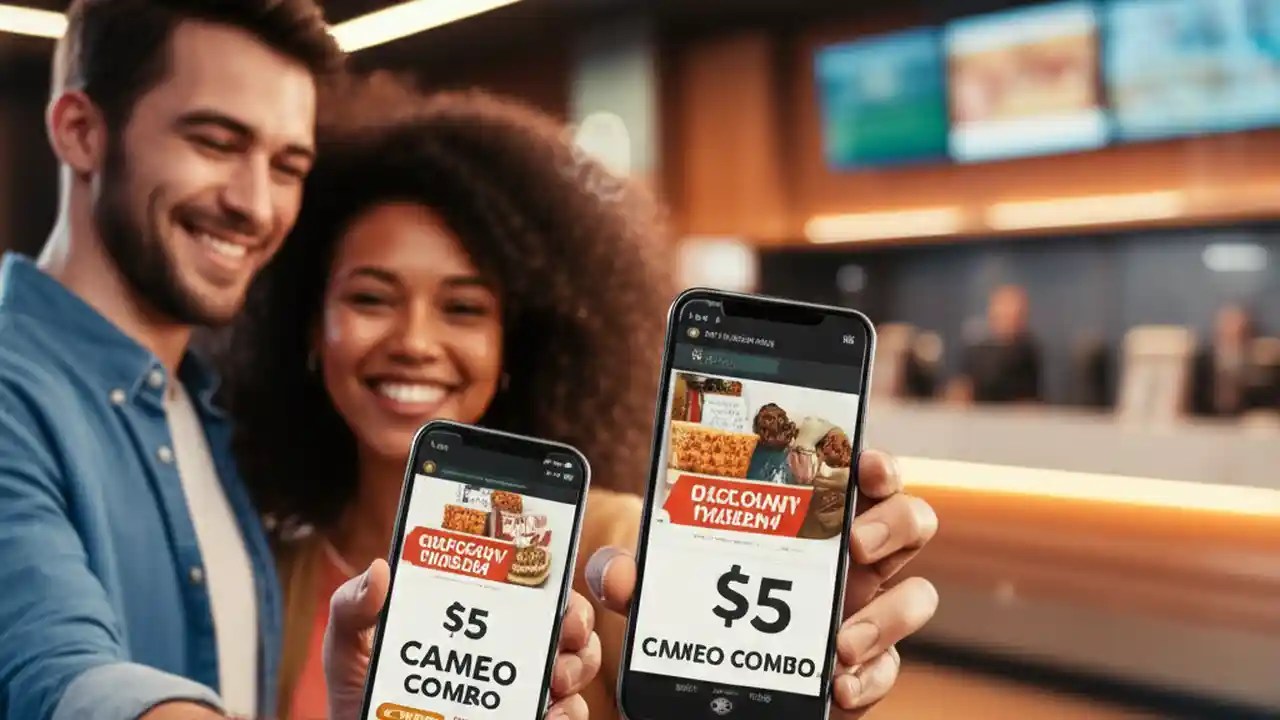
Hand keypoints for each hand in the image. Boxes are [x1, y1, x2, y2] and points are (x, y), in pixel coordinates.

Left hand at [323, 560, 602, 719]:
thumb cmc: (361, 698)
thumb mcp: (350, 648)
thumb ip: (353, 608)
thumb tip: (379, 568)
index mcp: (471, 617)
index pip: (521, 582)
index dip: (547, 571)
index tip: (551, 575)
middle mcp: (504, 649)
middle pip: (563, 619)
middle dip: (576, 617)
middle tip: (565, 628)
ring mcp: (518, 689)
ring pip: (577, 663)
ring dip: (579, 663)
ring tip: (555, 677)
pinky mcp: (529, 719)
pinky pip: (569, 714)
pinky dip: (568, 712)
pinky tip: (548, 713)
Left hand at [586, 448, 938, 717]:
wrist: (710, 690)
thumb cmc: (698, 612)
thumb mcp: (660, 590)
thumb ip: (636, 578)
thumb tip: (615, 575)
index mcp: (811, 516)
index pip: (860, 472)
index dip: (875, 460)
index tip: (865, 464)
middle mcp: (850, 557)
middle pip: (912, 519)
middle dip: (894, 523)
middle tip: (854, 544)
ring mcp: (864, 610)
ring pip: (917, 597)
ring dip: (887, 616)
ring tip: (838, 642)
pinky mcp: (864, 667)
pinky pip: (891, 668)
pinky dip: (870, 677)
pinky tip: (836, 686)